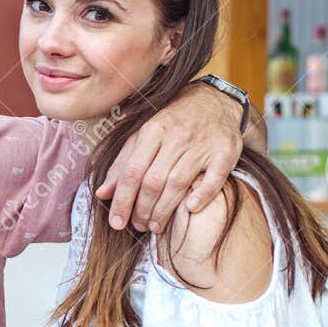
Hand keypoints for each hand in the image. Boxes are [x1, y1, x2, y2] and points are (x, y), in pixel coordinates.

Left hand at [96, 81, 242, 234]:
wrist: (216, 100)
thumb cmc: (174, 122)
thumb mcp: (144, 136)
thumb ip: (122, 164)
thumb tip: (102, 193)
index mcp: (152, 131)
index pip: (132, 172)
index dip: (122, 200)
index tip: (116, 223)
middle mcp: (177, 137)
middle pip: (153, 181)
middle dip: (142, 209)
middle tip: (138, 226)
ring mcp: (202, 145)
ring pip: (178, 183)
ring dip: (164, 210)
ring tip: (155, 226)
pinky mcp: (225, 152)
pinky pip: (214, 178)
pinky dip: (202, 196)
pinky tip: (190, 210)